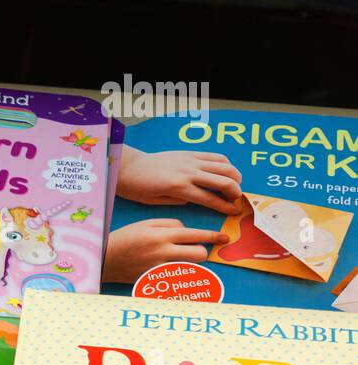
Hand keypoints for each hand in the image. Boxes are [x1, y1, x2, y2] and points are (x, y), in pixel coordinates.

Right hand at [103, 219, 228, 284]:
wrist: (104, 259)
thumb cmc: (124, 238)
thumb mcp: (145, 224)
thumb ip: (169, 224)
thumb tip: (187, 230)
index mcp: (161, 235)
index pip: (196, 234)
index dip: (213, 236)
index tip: (224, 238)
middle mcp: (163, 252)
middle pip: (199, 254)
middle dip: (201, 251)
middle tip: (193, 250)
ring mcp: (160, 268)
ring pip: (191, 268)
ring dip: (190, 264)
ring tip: (180, 261)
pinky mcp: (156, 280)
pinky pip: (178, 279)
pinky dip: (178, 275)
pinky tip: (171, 272)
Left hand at [117, 147, 242, 214]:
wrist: (129, 167)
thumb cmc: (139, 188)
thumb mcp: (157, 201)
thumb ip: (180, 201)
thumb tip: (199, 200)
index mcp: (179, 187)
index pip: (210, 199)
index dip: (225, 207)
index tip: (235, 212)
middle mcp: (188, 172)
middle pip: (224, 181)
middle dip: (236, 192)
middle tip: (237, 200)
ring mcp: (190, 160)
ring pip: (224, 166)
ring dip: (235, 177)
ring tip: (234, 187)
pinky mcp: (190, 153)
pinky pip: (215, 156)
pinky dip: (225, 164)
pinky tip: (225, 172)